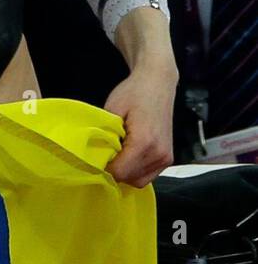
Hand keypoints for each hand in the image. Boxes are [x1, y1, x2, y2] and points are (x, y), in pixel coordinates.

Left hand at [103, 63, 176, 187]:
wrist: (157, 83)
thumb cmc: (134, 92)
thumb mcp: (112, 109)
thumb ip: (105, 135)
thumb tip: (95, 156)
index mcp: (144, 142)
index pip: (119, 172)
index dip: (105, 167)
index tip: (97, 156)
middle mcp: (158, 154)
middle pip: (130, 179)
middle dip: (115, 170)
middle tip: (107, 153)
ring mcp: (166, 157)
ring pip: (140, 180)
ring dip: (126, 172)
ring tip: (119, 152)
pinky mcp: (168, 157)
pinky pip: (149, 175)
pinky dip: (137, 170)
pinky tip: (130, 154)